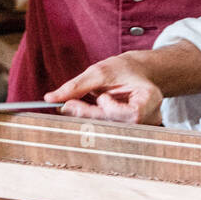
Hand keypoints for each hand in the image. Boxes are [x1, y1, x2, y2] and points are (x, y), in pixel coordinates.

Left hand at [45, 52, 163, 124]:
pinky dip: (93, 120)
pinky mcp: (130, 131)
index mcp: (150, 100)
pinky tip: (81, 111)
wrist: (138, 71)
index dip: (110, 109)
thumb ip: (76, 87)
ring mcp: (141, 127)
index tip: (93, 98)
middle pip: (116, 124)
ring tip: (72, 106)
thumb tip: (50, 98)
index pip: (130, 114)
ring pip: (110, 128)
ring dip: (89, 118)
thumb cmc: (124, 69)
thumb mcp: (101, 71)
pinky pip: (108, 128)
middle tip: (66, 106)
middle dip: (90, 116)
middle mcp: (149, 118)